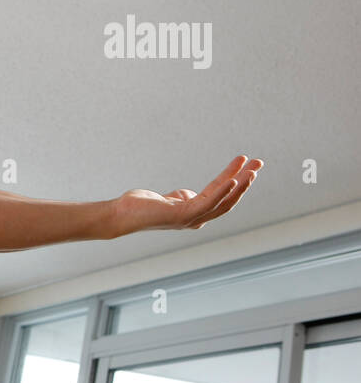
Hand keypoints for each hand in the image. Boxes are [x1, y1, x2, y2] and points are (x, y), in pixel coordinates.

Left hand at [113, 155, 263, 235]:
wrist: (122, 214)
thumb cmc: (142, 206)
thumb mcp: (170, 199)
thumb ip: (184, 197)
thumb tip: (191, 194)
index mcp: (196, 214)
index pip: (223, 196)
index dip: (237, 180)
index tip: (248, 164)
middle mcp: (197, 219)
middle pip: (229, 199)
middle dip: (246, 181)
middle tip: (259, 163)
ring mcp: (191, 219)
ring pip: (223, 202)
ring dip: (240, 185)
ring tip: (252, 169)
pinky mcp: (182, 216)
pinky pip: (208, 203)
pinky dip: (222, 191)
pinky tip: (233, 180)